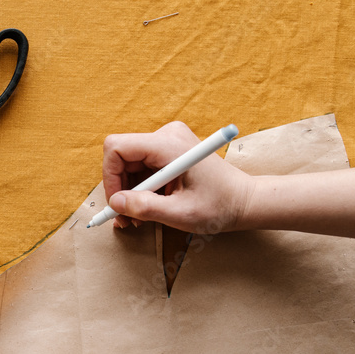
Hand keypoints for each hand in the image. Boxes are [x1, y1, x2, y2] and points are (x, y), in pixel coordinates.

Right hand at [102, 121, 255, 232]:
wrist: (245, 201)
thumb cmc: (220, 206)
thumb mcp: (179, 213)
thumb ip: (144, 207)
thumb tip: (115, 203)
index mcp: (168, 145)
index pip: (117, 147)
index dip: (110, 176)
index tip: (117, 203)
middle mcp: (166, 136)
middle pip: (122, 157)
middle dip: (120, 189)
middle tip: (126, 217)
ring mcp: (168, 141)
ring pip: (130, 164)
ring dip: (130, 192)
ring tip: (138, 218)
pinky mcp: (169, 151)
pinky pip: (142, 167)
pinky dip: (141, 189)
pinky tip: (148, 207)